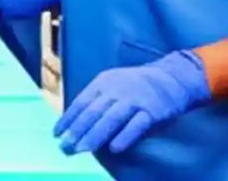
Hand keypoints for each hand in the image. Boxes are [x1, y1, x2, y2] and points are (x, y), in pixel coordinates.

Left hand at [54, 50, 210, 154]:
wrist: (171, 78)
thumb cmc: (134, 85)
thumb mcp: (111, 84)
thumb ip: (95, 100)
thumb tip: (73, 122)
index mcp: (103, 82)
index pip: (81, 102)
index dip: (68, 119)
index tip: (56, 135)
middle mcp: (117, 89)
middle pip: (93, 112)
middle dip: (77, 131)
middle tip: (65, 147)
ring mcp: (135, 99)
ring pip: (112, 119)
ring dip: (95, 135)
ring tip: (82, 149)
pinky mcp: (152, 110)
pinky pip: (137, 125)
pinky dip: (125, 136)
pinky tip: (114, 149)